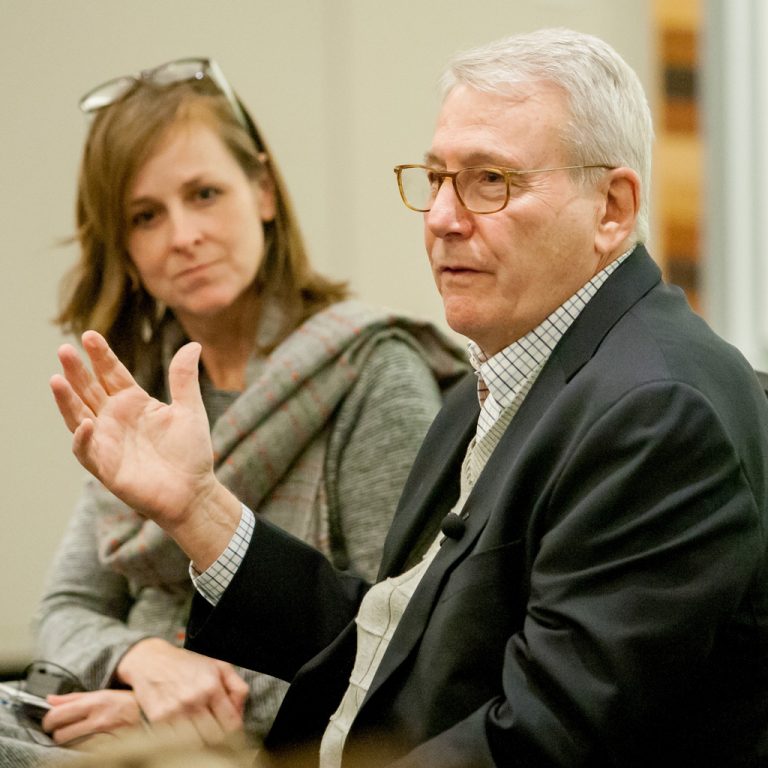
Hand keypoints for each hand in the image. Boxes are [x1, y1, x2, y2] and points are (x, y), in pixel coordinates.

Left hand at [42, 689, 140, 744]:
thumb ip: (76, 697)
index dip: (48, 720)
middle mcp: (99, 718)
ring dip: (71, 742)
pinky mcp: (110, 748)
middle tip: (65, 731)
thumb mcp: (104, 694)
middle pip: (61, 734)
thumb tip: (50, 699)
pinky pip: (85, 753)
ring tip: (79, 737)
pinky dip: (83, 750)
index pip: (58, 714)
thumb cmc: (129, 704)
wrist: (154, 717)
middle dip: (59, 733)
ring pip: (71, 746)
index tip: (50, 722)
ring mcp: (105, 736)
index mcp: (97, 702)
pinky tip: (90, 744)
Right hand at [50, 331, 240, 567]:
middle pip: (89, 390)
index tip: (89, 336)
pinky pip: (87, 450)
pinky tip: (85, 423)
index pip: (112, 374)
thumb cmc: (191, 452)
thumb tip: (193, 345)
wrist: (194, 492)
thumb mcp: (189, 410)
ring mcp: (107, 441)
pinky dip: (83, 438)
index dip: (101, 356)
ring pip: (79, 416)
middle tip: (65, 349)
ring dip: (67, 400)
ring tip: (57, 378)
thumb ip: (184, 379)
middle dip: (77, 371)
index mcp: (134, 402)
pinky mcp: (105, 466)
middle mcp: (115, 419)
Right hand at [116, 637, 248, 740]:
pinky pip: (175, 741)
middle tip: (213, 729)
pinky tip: (181, 727)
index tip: (229, 729)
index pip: (231, 723)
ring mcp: (175, 710)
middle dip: (216, 735)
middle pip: (214, 736)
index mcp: (211, 685)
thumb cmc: (187, 664)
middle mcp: (193, 698)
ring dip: (199, 739)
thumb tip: (240, 711)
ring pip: (196, 743)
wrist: (150, 660)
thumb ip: (236, 687)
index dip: (233, 729)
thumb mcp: (218, 666)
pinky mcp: (158, 719)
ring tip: (197, 727)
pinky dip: (180, 739)